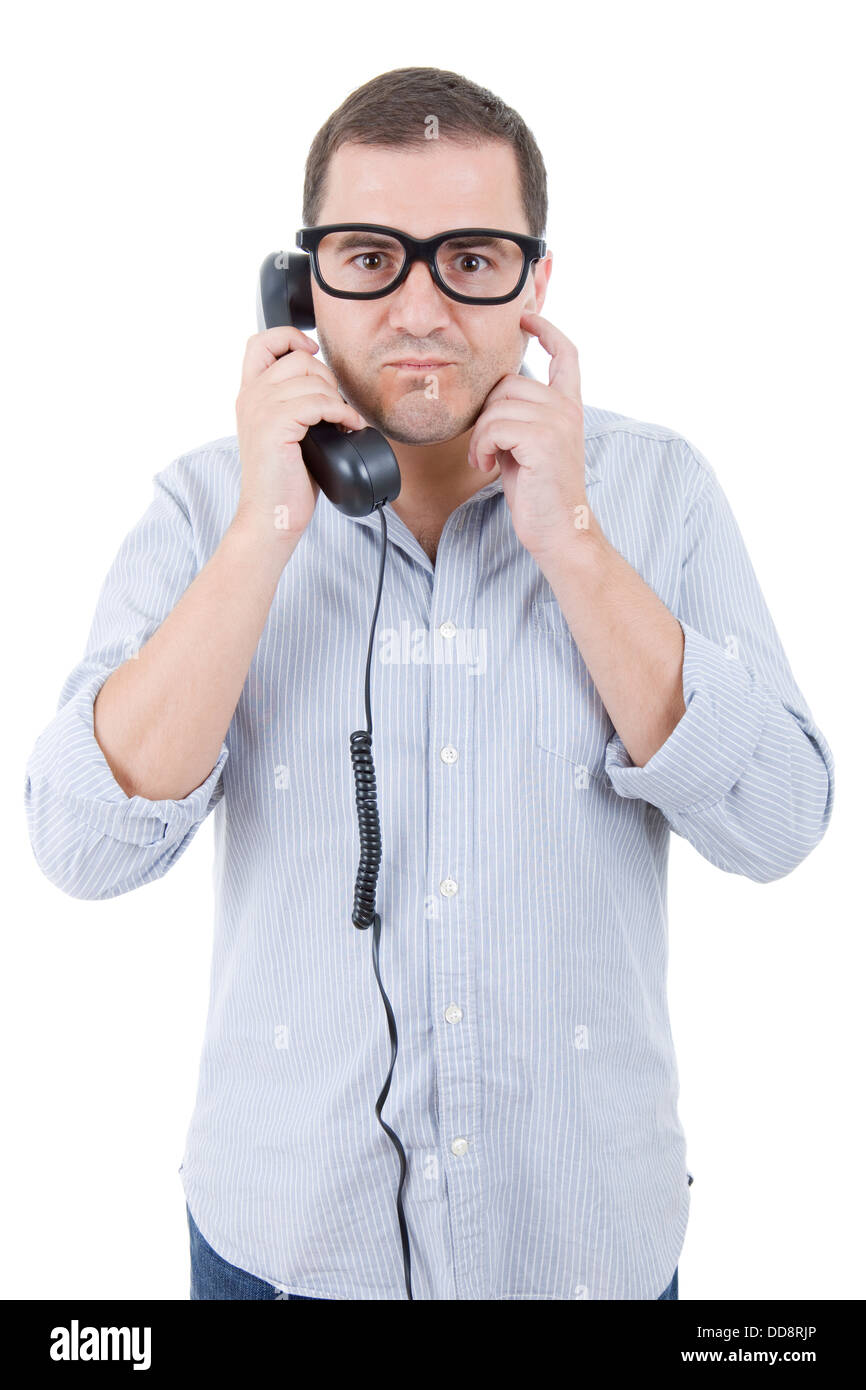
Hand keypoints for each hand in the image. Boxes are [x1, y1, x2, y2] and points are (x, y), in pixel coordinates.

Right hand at [234, 326, 366, 546]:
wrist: (272, 516)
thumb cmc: (284, 482)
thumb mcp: (286, 433)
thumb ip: (295, 404)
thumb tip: (329, 386)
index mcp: (250, 396)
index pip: (261, 342)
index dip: (290, 337)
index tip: (312, 354)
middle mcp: (250, 397)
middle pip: (297, 359)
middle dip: (327, 379)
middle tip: (334, 409)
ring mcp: (260, 410)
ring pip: (312, 379)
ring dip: (337, 400)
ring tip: (343, 422)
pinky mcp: (275, 426)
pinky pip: (319, 402)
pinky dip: (340, 413)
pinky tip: (346, 428)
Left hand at [467, 310, 602, 561]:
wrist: (560, 529)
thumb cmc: (540, 492)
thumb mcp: (530, 445)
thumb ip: (520, 415)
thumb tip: (493, 396)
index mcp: (569, 406)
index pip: (566, 354)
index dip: (546, 331)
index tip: (527, 317)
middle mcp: (567, 408)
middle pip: (508, 383)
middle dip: (486, 414)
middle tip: (486, 447)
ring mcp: (557, 422)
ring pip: (496, 405)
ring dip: (480, 435)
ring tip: (486, 459)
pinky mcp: (542, 440)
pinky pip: (493, 426)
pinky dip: (481, 447)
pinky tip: (486, 466)